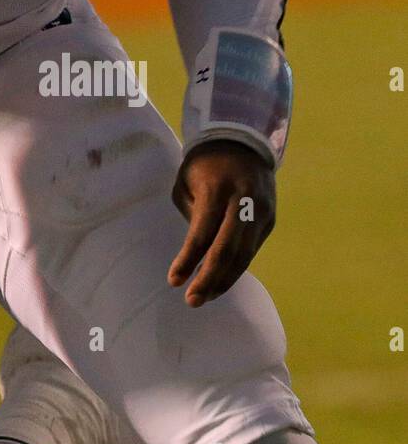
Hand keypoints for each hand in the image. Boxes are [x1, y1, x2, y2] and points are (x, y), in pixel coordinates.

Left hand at [168, 139, 275, 306]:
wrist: (243, 143)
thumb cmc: (204, 164)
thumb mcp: (187, 182)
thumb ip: (192, 215)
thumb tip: (196, 251)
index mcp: (217, 190)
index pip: (202, 234)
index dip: (188, 260)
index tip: (173, 281)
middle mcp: (243, 203)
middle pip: (227, 250)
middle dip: (209, 279)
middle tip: (192, 301)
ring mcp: (261, 212)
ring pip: (244, 255)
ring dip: (224, 280)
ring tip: (205, 297)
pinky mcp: (270, 219)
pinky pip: (251, 249)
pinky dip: (236, 268)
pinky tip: (222, 280)